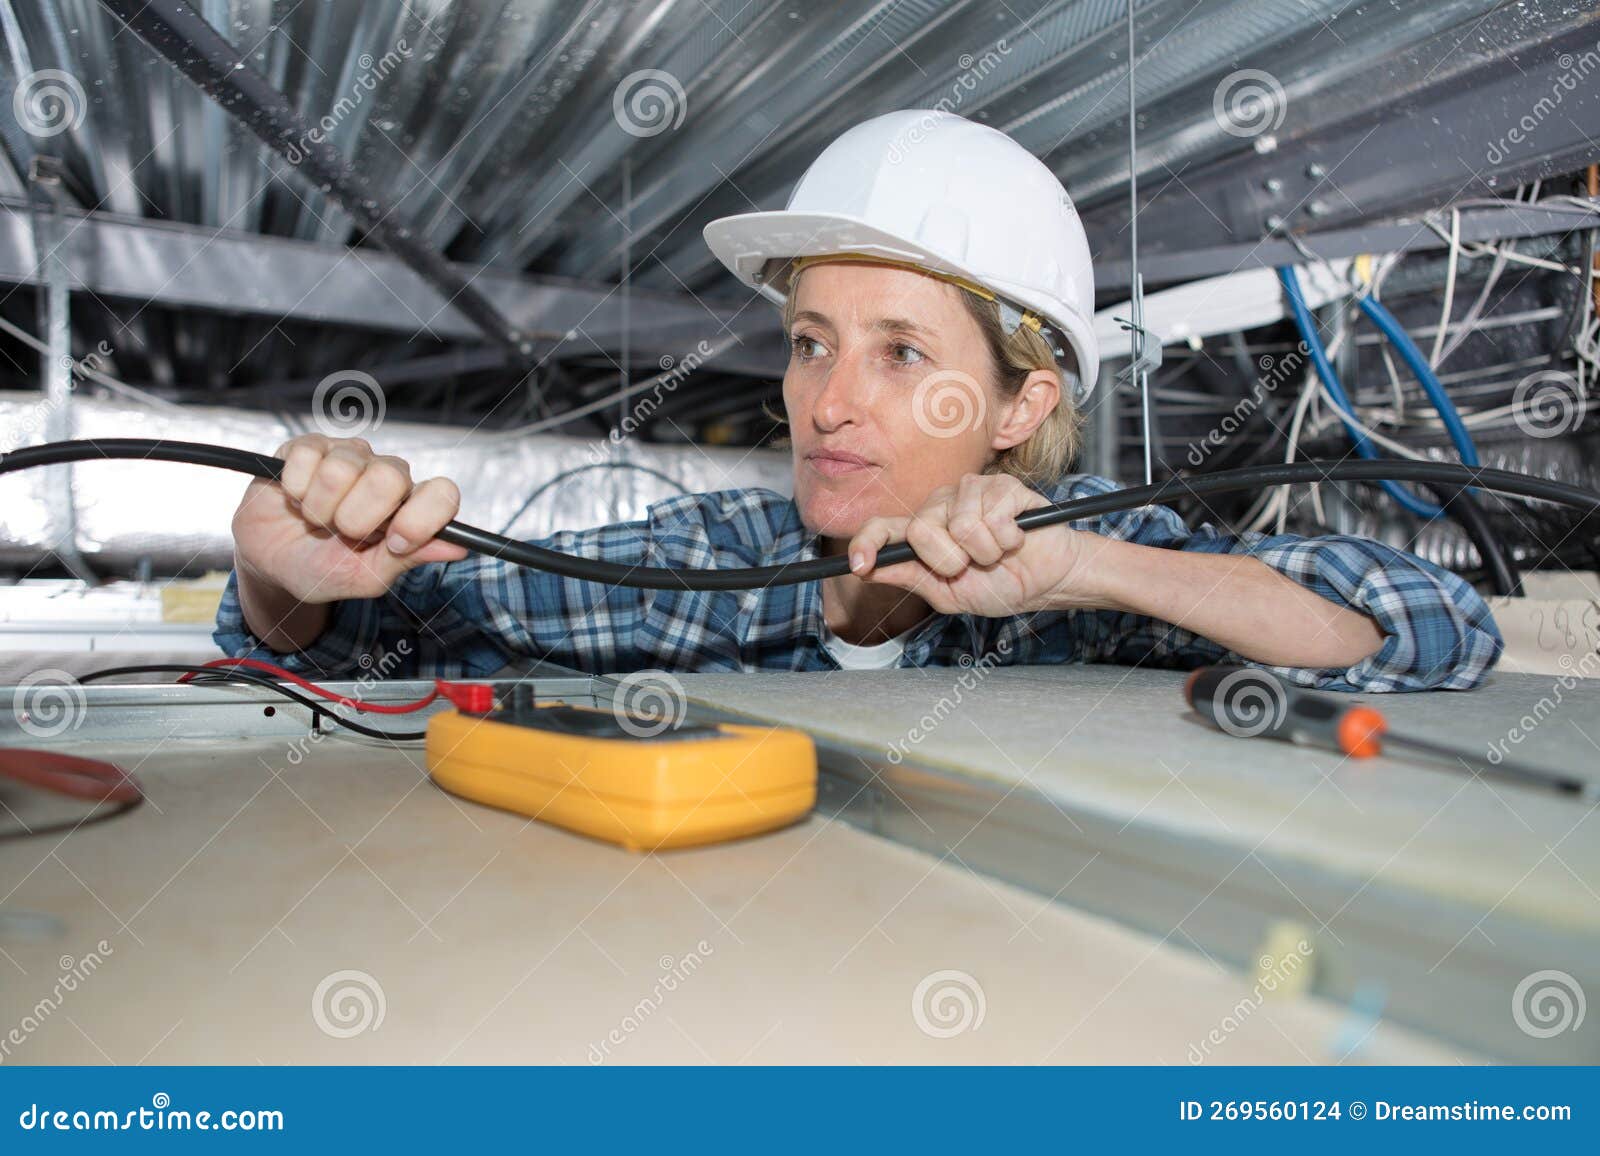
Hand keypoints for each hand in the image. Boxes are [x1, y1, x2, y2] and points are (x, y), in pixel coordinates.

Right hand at [231, 434, 467, 605]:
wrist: (270, 563)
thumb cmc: (323, 569)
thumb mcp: (365, 577)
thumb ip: (409, 559)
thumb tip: (459, 546)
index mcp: (409, 507)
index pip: (442, 492)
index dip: (421, 518)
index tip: (395, 543)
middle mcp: (387, 475)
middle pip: (390, 476)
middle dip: (357, 517)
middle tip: (342, 533)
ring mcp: (350, 455)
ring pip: (342, 469)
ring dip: (319, 508)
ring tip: (315, 519)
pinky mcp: (310, 445)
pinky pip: (306, 456)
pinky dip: (294, 488)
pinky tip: (295, 497)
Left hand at [846, 473, 1109, 615]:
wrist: (1046, 581)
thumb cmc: (998, 584)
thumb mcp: (947, 593)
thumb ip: (909, 577)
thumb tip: (866, 569)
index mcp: (921, 530)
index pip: (882, 528)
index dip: (865, 544)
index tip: (859, 566)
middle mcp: (940, 505)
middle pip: (920, 530)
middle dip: (949, 561)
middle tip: (971, 566)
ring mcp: (971, 491)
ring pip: (960, 526)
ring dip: (985, 553)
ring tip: (998, 553)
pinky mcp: (1003, 485)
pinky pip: (994, 517)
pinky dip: (1008, 540)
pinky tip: (1016, 538)